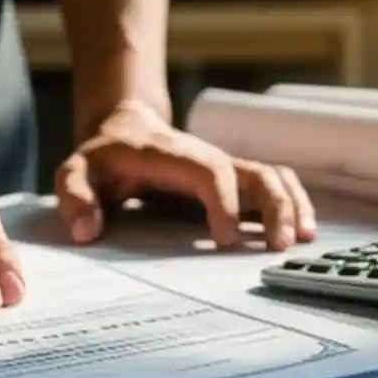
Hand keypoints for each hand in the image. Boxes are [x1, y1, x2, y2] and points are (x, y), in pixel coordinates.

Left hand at [55, 104, 316, 248]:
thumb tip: (87, 231)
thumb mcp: (74, 172)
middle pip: (254, 173)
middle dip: (273, 207)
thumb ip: (74, 196)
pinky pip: (275, 185)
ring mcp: (227, 168)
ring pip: (273, 177)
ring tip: (299, 242)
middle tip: (277, 247)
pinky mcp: (236, 181)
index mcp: (172, 157)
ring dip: (292, 206)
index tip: (224, 239)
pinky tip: (303, 233)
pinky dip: (294, 204)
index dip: (223, 202)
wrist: (126, 130)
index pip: (209, 172)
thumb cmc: (103, 159)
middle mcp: (208, 159)